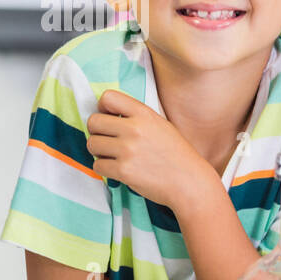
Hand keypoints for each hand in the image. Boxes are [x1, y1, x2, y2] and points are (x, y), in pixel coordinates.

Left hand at [86, 90, 215, 210]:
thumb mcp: (159, 124)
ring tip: (114, 156)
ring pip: (92, 144)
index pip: (107, 97)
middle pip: (93, 122)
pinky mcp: (123, 171)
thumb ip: (135, 116)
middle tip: (107, 140)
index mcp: (143, 113)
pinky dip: (104, 168)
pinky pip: (97, 165)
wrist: (189, 182)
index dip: (102, 108)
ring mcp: (127, 150)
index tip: (108, 118)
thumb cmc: (175, 154)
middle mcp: (134, 129)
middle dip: (97, 132)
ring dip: (99, 151)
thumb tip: (106, 114)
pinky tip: (118, 169)